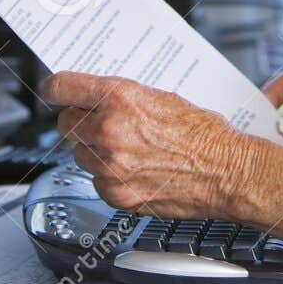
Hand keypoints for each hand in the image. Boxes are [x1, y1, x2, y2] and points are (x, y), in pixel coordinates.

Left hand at [41, 72, 264, 219]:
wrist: (227, 172)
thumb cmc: (205, 135)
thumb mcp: (162, 97)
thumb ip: (121, 98)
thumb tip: (94, 97)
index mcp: (120, 99)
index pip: (62, 87)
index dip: (56, 89)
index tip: (55, 92)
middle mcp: (109, 131)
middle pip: (65, 124)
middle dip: (80, 121)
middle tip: (99, 123)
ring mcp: (110, 167)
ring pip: (79, 155)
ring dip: (94, 151)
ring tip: (125, 148)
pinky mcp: (116, 195)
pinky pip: (95, 181)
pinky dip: (108, 176)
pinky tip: (133, 169)